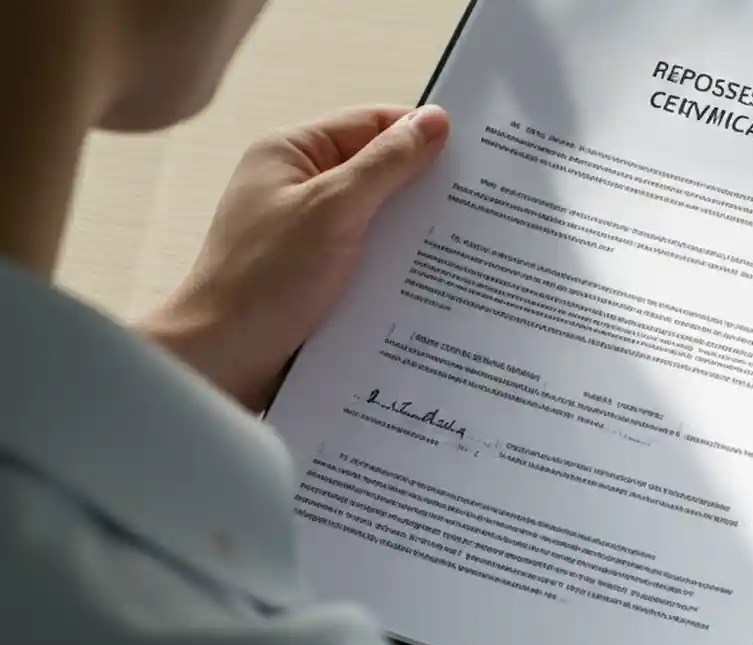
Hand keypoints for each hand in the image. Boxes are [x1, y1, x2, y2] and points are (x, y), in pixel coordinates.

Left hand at [139, 105, 449, 411]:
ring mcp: (307, 234)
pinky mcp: (317, 276)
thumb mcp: (332, 210)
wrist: (222, 362)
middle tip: (478, 205)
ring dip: (413, 235)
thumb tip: (434, 121)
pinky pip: (369, 258)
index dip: (419, 135)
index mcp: (291, 153)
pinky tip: (430, 283)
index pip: (370, 124)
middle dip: (423, 190)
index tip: (472, 156)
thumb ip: (386, 164)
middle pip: (378, 171)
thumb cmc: (263, 281)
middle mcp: (298, 187)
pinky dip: (397, 268)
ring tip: (464, 247)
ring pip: (378, 220)